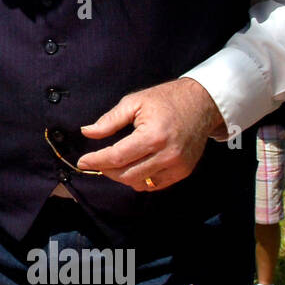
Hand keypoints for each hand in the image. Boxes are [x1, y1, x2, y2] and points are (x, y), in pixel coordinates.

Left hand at [76, 78, 223, 192]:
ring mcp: (178, 166)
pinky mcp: (183, 172)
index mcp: (153, 136)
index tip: (82, 161)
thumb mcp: (134, 102)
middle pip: (126, 175)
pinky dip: (139, 180)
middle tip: (97, 161)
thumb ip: (109, 120)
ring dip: (122, 176)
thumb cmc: (165, 99)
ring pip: (139, 183)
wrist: (202, 103)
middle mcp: (167, 155)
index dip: (96, 160)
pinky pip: (154, 185)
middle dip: (107, 170)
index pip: (117, 157)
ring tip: (114, 163)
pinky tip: (133, 167)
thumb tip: (86, 132)